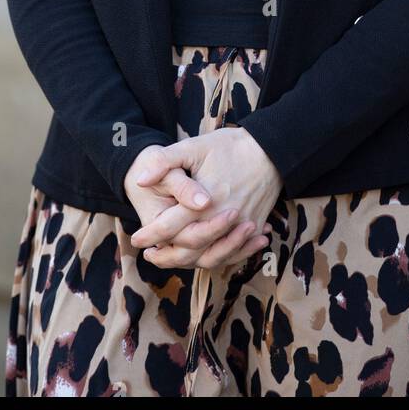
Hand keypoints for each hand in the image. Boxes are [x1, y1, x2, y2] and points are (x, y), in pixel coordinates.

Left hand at [129, 127, 282, 270]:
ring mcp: (241, 227)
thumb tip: (140, 180)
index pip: (169, 227)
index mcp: (203, 203)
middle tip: (150, 254)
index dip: (150, 234)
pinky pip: (234, 253)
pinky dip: (218, 258)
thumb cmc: (230, 146)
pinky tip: (205, 255)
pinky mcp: (254, 227)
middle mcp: (222, 220)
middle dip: (166, 257)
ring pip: (211, 257)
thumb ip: (164, 162)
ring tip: (173, 259)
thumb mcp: (194, 146)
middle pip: (188, 251)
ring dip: (189, 263)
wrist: (272, 148)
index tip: (136, 239)